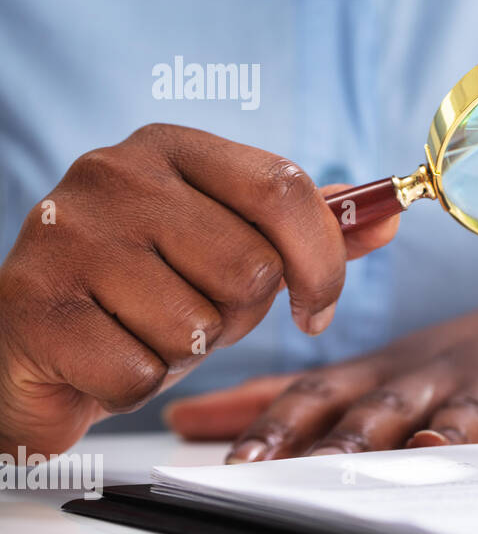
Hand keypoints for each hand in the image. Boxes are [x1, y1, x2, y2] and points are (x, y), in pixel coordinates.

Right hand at [0, 124, 398, 453]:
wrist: (33, 342)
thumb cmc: (144, 291)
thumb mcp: (231, 249)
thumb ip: (307, 233)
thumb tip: (386, 217)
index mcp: (172, 147)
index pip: (285, 189)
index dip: (320, 261)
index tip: (315, 307)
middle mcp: (114, 173)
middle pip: (250, 267)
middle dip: (239, 315)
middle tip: (195, 313)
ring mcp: (67, 234)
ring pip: (198, 325)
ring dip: (185, 353)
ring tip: (144, 331)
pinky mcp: (34, 304)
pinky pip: (141, 373)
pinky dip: (135, 385)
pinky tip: (105, 358)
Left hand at [165, 261, 477, 459]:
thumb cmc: (470, 355)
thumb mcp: (380, 369)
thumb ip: (289, 398)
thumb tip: (191, 419)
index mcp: (390, 375)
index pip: (324, 397)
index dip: (280, 428)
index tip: (239, 465)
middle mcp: (438, 375)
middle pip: (388, 409)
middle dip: (349, 438)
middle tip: (312, 467)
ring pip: (473, 409)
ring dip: (453, 428)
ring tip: (435, 447)